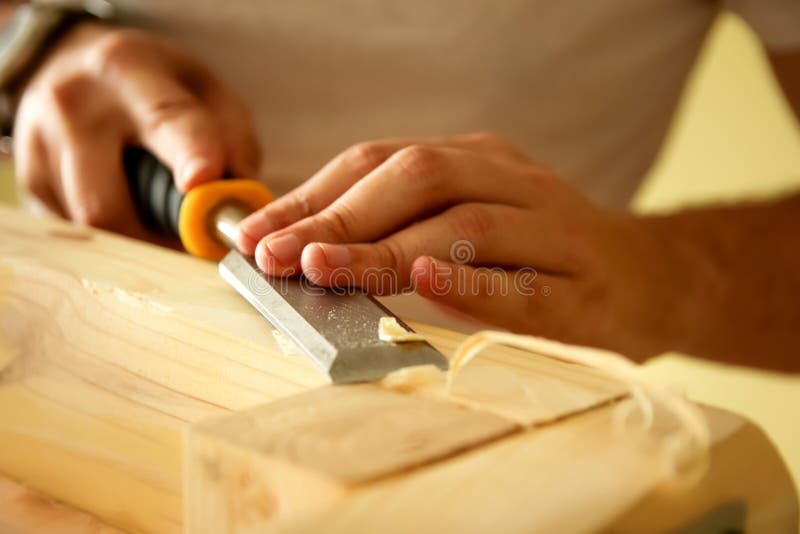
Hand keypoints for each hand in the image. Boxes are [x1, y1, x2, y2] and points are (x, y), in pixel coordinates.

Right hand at [13, 22, 259, 237]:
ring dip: (140, 235)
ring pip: (93, 224)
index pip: (164, 119)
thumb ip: (233, 136)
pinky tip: (128, 202)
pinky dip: (116, 228)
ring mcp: (40, 146)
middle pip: (110, 201)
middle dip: (160, 234)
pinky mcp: (31, 179)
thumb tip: (245, 197)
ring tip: (164, 215)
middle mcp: (74, 106)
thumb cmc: (151, 81)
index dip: (189, 156)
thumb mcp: (203, 86)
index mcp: (128, 72)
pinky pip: (80, 227)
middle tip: (197, 239)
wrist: (69, 61)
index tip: (207, 184)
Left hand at [238, 133, 692, 358]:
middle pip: (418, 179)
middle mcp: (513, 181)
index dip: (314, 194)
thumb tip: (307, 246)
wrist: (651, 278)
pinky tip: (427, 278)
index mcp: (477, 161)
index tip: (257, 233)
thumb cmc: (540, 256)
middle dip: (338, 216)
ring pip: (466, 224)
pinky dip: (472, 280)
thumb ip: (404, 226)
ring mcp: (553, 230)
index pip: (381, 161)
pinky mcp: (583, 287)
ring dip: (388, 247)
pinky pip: (525, 282)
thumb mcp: (471, 221)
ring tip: (327, 268)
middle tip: (278, 257)